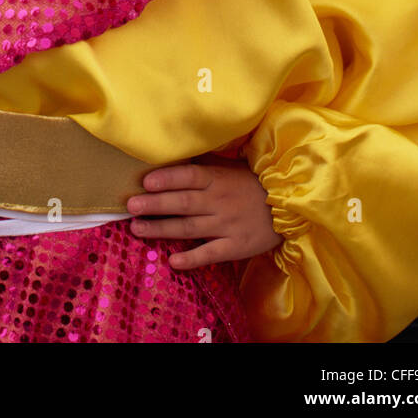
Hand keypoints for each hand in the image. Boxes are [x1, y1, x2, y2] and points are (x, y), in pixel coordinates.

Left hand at [126, 155, 281, 269]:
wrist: (286, 206)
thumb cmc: (250, 183)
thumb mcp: (229, 167)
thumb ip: (203, 165)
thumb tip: (172, 156)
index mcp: (218, 179)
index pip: (190, 176)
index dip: (168, 178)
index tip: (145, 181)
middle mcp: (219, 201)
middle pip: (183, 202)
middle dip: (155, 204)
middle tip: (131, 206)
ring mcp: (226, 225)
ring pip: (189, 228)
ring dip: (161, 229)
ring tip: (137, 229)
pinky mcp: (235, 246)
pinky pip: (210, 253)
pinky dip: (192, 258)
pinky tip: (173, 261)